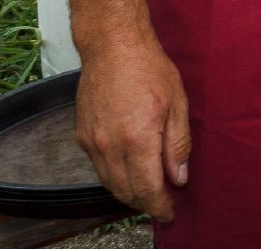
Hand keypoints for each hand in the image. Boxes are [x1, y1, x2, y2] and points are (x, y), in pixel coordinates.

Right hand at [74, 33, 189, 220]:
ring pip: (109, 182)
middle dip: (145, 203)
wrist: (112, 46)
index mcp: (138, 139)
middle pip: (125, 191)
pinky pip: (99, 167)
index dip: (159, 206)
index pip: (147, 188)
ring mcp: (92, 142)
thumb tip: (178, 178)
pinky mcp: (82, 135)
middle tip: (162, 205)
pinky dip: (115, 176)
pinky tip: (130, 169)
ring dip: (128, 192)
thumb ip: (177, 145)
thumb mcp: (177, 103)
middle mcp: (110, 146)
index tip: (169, 214)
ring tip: (149, 191)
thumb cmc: (150, 69)